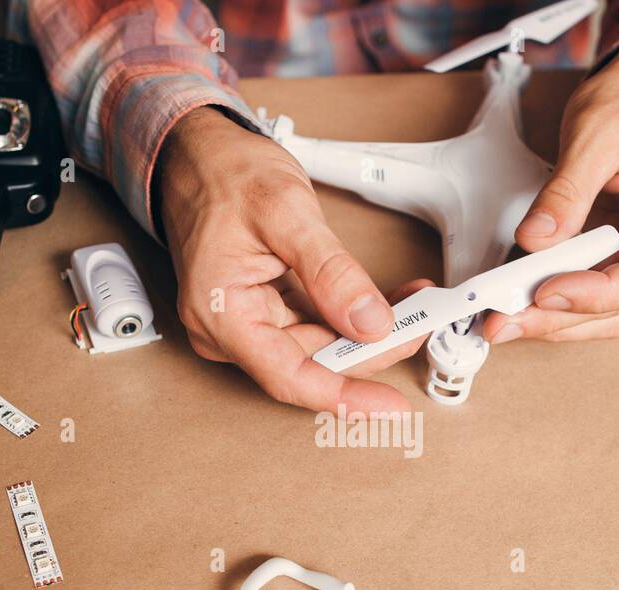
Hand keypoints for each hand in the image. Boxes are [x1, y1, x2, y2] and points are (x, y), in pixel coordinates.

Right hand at [158, 107, 423, 412]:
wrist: (195, 154)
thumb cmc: (223, 174)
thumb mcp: (285, 212)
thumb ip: (330, 272)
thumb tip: (371, 322)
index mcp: (221, 314)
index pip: (288, 376)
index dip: (344, 396)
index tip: (390, 406)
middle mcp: (230, 329)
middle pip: (313, 362)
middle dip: (373, 349)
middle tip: (423, 326)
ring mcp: (249, 321)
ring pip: (321, 345)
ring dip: (371, 330)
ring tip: (417, 305)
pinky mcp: (266, 309)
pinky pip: (317, 324)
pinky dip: (354, 313)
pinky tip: (391, 300)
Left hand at [491, 40, 618, 344]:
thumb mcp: (595, 134)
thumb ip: (566, 191)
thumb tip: (536, 239)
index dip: (599, 294)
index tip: (547, 292)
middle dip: (563, 316)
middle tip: (505, 320)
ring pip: (610, 309)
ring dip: (556, 320)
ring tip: (505, 319)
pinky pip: (596, 294)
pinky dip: (558, 303)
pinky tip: (521, 304)